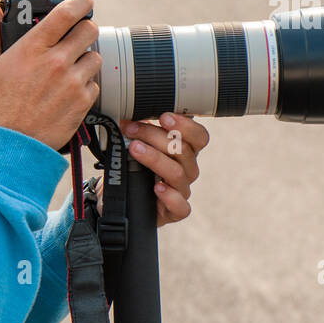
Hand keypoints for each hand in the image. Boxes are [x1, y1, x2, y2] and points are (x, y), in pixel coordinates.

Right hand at [0, 0, 100, 150]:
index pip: (68, 12)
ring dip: (86, 59)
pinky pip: (94, 84)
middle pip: (90, 30)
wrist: (10, 146)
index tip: (84, 1)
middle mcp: (57, 62)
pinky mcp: (83, 102)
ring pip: (95, 57)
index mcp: (33, 48)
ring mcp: (73, 82)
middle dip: (84, 30)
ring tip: (69, 69)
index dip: (81, 1)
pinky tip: (67, 92)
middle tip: (75, 38)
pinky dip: (85, 86)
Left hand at [116, 113, 209, 227]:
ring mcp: (182, 190)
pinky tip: (156, 188)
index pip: (199, 136)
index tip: (163, 116)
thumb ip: (141, 129)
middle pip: (183, 151)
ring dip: (154, 158)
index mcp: (185, 151)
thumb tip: (129, 111)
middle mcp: (187, 169)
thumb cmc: (134, 167)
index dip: (185, 125)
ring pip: (177, 173)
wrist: (124, 198)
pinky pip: (181, 206)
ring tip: (134, 149)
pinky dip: (169, 196)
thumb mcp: (138, 144)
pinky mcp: (174, 211)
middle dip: (155, 136)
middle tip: (132, 129)